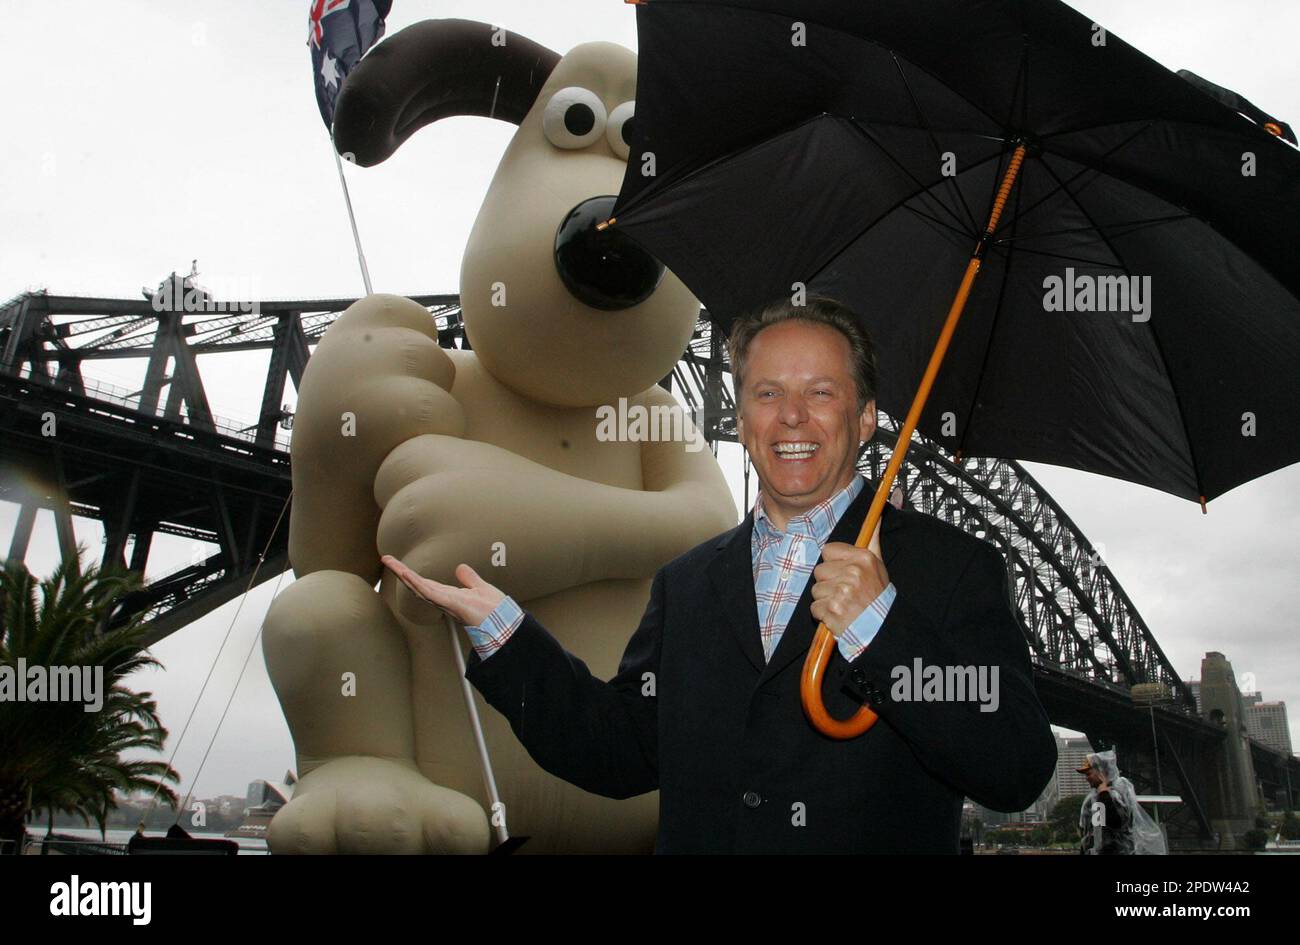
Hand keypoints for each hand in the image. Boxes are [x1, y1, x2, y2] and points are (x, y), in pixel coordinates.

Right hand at [381, 555, 504, 627]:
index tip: (399, 564)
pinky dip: (418, 584)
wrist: (506, 624)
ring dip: (404, 575)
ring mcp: (446, 603)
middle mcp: (444, 600)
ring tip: (390, 562)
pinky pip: (430, 593)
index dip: (412, 574)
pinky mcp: (451, 604)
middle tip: (386, 559)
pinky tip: (407, 575)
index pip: (426, 583)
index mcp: (449, 596)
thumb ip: (470, 579)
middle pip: (418, 584)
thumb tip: (460, 568)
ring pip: (420, 587)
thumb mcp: (481, 588)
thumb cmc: (495, 611)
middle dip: (401, 572)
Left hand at [810, 519, 887, 637]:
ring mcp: (842, 591)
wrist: (881, 627)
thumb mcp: (878, 566)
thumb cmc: (877, 597)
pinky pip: (815, 608)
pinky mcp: (833, 609)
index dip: (833, 564)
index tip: (843, 574)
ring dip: (825, 600)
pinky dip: (823, 615)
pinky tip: (838, 615)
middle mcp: (853, 572)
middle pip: (819, 571)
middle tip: (844, 593)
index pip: (828, 550)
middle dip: (828, 583)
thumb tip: (878, 515)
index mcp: (863, 558)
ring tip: (842, 605)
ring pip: (815, 590)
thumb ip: (872, 541)